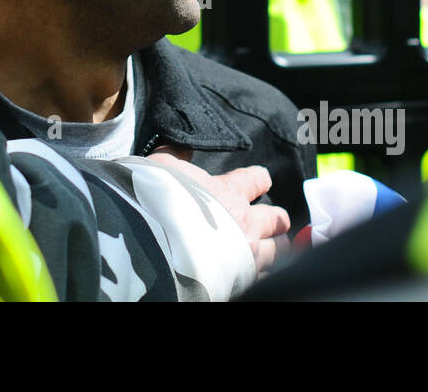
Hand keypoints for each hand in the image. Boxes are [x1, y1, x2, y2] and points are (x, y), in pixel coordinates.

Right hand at [148, 146, 290, 272]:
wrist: (148, 242)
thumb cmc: (154, 200)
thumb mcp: (159, 166)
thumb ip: (175, 154)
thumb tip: (183, 145)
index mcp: (228, 192)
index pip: (256, 180)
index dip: (259, 179)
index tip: (261, 180)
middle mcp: (243, 222)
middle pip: (277, 219)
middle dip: (276, 219)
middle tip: (274, 220)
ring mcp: (245, 255)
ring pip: (279, 251)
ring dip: (276, 247)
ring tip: (271, 248)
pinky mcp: (240, 281)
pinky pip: (262, 276)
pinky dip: (260, 272)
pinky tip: (252, 271)